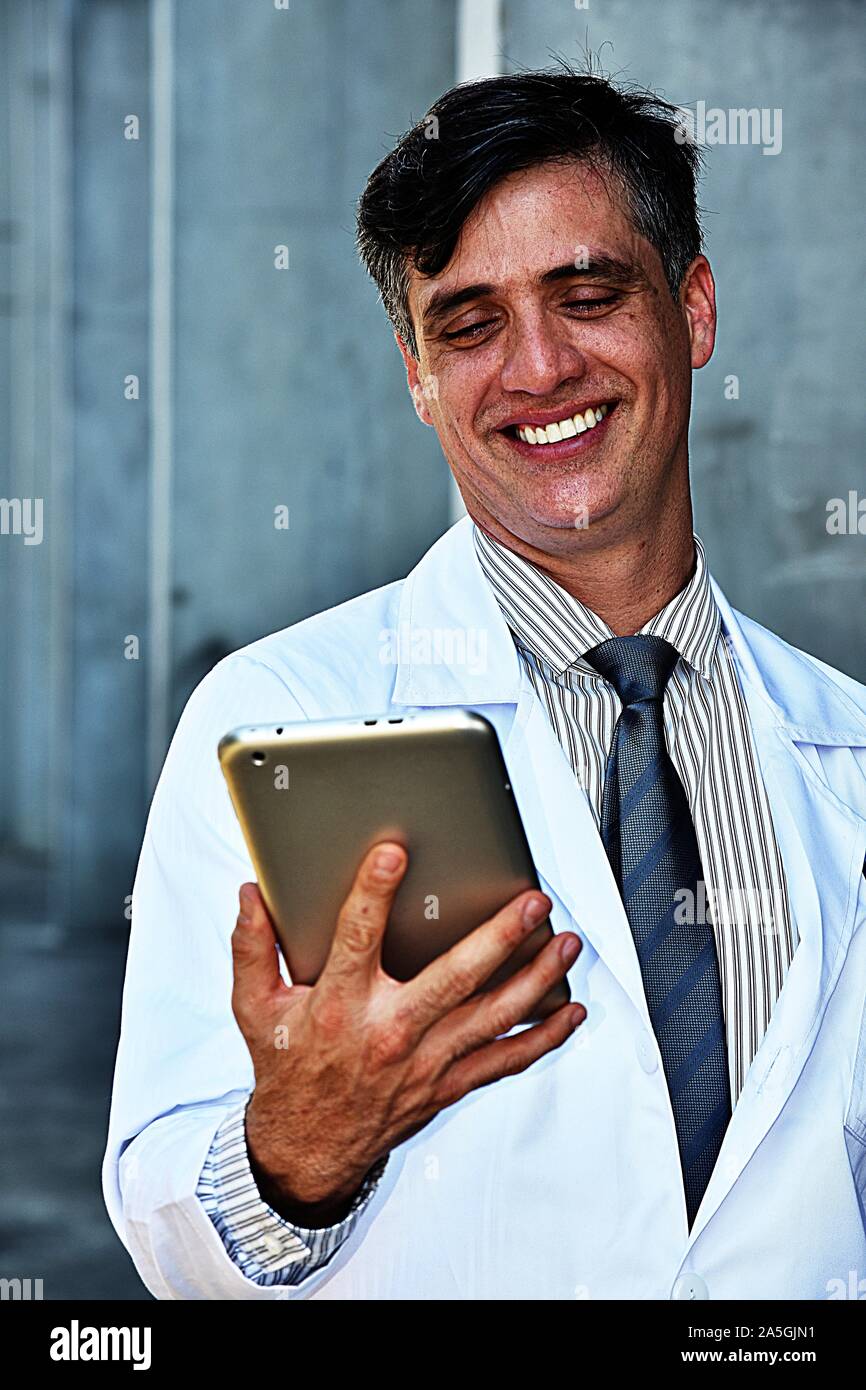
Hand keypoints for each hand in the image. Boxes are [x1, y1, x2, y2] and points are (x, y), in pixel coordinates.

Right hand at [232, 842, 584, 1224]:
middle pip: (454, 978)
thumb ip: (252, 948)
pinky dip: (543, 1038)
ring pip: (492, 1017)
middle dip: (499, 938)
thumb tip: (251, 895)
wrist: (307, 1149)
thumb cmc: (287, 1068)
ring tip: (564, 943)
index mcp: (339, 1006)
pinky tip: (570, 1011)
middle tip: (532, 903)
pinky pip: (504, 1061)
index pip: (358, 938)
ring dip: (535, 979)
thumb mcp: (254, 1008)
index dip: (374, 893)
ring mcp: (425, 1062)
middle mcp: (389, 1032)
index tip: (394, 851)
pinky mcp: (447, 1084)